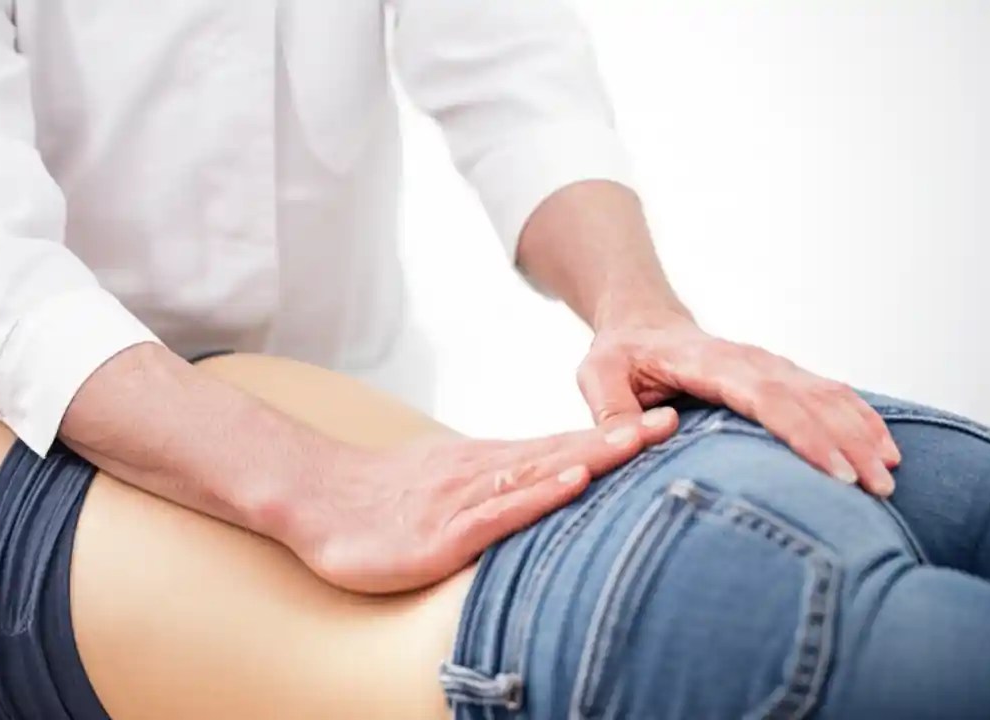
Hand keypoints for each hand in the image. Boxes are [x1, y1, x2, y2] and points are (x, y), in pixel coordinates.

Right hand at [287, 413, 678, 593]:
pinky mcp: (440, 534)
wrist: (314, 497)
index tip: (664, 422)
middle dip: (621, 439)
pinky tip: (569, 484)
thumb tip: (545, 487)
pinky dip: (536, 497)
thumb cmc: (383, 499)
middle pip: (561, 453)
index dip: (614, 437)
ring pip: (537, 474)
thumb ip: (497, 489)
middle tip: (676, 419)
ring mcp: (462, 500)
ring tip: (640, 441)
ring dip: (591, 457)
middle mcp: (484, 475)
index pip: (561, 448)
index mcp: (490, 467)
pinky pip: (495, 513)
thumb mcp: (450, 490)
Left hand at [578, 313, 899, 496]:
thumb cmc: (619, 355)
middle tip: (877, 489)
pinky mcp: (781, 376)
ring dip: (861, 432)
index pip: (764, 396)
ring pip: (828, 395)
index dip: (801, 432)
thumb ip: (612, 409)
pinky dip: (860, 416)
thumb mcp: (597, 376)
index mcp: (708, 362)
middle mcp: (750, 361)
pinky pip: (830, 393)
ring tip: (888, 477)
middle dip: (846, 443)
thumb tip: (652, 434)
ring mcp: (771, 366)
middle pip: (808, 399)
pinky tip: (884, 447)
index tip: (832, 470)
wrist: (641, 321)